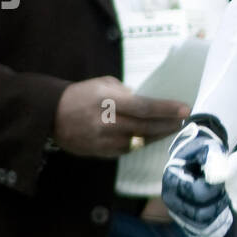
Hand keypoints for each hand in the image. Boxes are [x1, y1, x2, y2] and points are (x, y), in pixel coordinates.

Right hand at [53, 77, 188, 157]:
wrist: (50, 115)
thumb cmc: (81, 95)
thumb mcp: (103, 84)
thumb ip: (126, 92)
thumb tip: (147, 101)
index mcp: (108, 101)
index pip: (144, 107)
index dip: (167, 109)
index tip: (186, 109)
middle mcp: (108, 123)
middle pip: (147, 127)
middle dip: (169, 124)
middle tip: (184, 120)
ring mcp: (105, 141)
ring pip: (141, 141)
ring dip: (160, 135)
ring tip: (173, 128)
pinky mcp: (102, 153)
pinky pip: (129, 149)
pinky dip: (143, 143)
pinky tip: (153, 137)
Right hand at [161, 118, 231, 236]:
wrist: (198, 157)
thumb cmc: (203, 151)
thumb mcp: (208, 148)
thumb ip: (212, 159)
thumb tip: (217, 177)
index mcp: (172, 179)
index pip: (198, 194)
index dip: (214, 189)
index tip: (221, 179)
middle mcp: (170, 199)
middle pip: (200, 214)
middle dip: (217, 203)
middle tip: (224, 190)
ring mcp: (177, 212)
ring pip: (202, 226)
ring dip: (218, 215)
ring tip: (224, 199)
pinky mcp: (186, 220)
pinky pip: (200, 234)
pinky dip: (215, 229)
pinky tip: (224, 217)